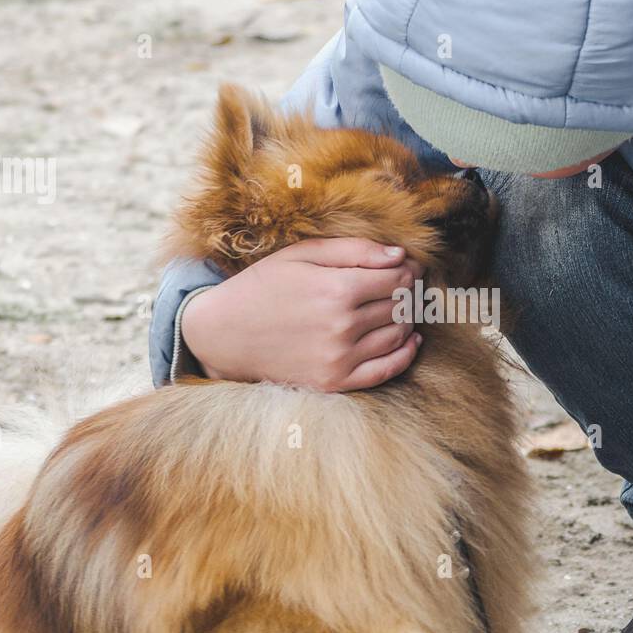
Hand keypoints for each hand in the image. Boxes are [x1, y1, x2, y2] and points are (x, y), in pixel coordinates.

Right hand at [180, 238, 423, 390]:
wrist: (223, 334)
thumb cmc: (263, 286)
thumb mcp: (302, 254)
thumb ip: (354, 250)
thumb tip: (400, 255)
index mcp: (336, 290)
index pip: (397, 278)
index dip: (408, 269)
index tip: (407, 265)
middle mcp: (342, 327)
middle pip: (400, 305)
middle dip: (408, 291)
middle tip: (405, 284)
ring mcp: (339, 359)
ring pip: (398, 335)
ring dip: (407, 318)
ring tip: (400, 306)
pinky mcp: (334, 382)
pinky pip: (386, 370)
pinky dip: (405, 354)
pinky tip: (409, 340)